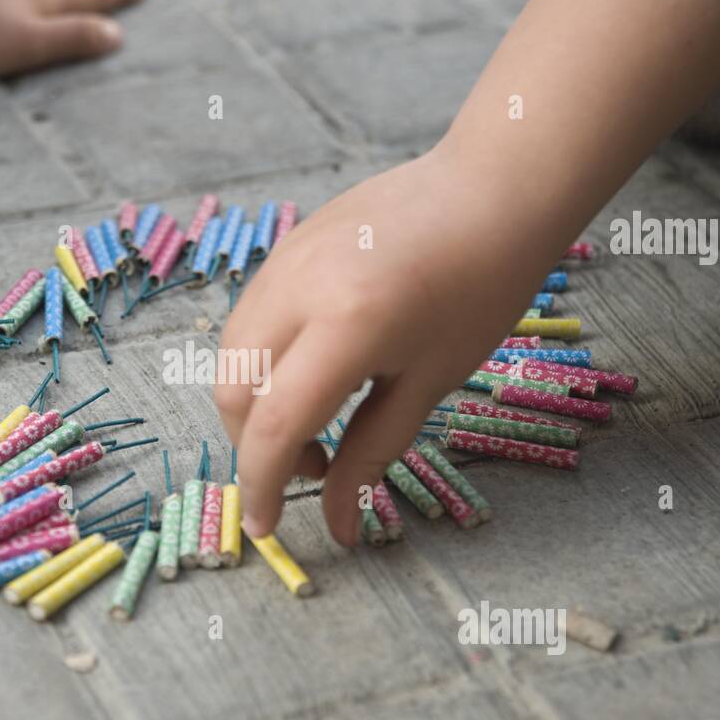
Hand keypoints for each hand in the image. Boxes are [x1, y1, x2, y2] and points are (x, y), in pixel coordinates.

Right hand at [216, 148, 553, 545]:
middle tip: (316, 468)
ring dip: (254, 407)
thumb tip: (336, 525)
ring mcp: (283, 260)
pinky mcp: (283, 249)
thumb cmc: (480, 289)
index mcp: (347, 324)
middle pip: (234, 392)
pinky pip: (248, 322)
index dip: (263, 485)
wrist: (489, 190)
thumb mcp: (430, 382)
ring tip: (317, 422)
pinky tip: (314, 374)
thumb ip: (371, 455)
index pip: (275, 423)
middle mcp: (298, 288)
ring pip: (230, 356)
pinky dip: (261, 366)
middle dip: (256, 448)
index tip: (267, 528)